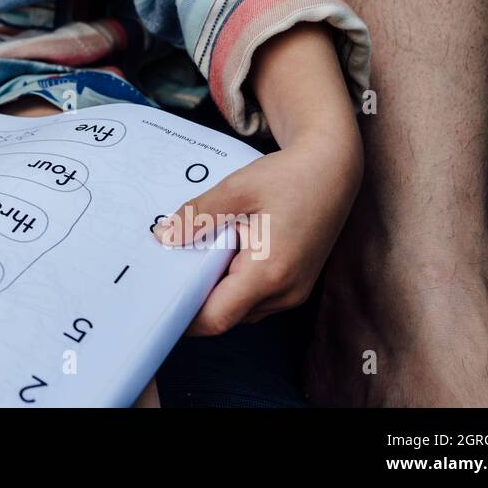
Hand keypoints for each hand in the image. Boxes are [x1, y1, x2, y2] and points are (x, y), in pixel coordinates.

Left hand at [153, 125, 361, 334]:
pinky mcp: (294, 285)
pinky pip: (254, 297)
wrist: (332, 170)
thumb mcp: (236, 189)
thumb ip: (197, 216)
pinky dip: (232, 282)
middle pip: (226, 314)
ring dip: (214, 290)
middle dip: (194, 298)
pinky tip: (219, 253)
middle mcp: (284, 292)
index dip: (183, 317)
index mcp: (269, 273)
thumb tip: (163, 236)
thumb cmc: (289, 177)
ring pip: (239, 308)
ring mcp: (292, 292)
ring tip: (191, 257)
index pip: (216, 317)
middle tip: (163, 272)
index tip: (155, 303)